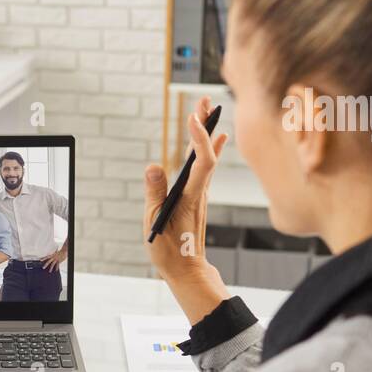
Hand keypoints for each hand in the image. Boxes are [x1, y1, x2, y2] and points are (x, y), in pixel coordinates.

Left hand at [40, 247, 67, 271]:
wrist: (63, 251)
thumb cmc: (59, 252)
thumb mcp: (55, 253)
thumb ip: (52, 255)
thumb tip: (50, 256)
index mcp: (52, 255)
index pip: (46, 257)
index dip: (43, 258)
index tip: (40, 260)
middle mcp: (53, 257)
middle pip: (48, 262)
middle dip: (45, 265)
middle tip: (43, 268)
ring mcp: (56, 259)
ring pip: (52, 264)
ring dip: (51, 268)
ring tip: (49, 271)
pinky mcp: (59, 261)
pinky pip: (57, 265)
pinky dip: (57, 268)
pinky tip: (56, 270)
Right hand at [142, 97, 232, 322]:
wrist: (188, 270)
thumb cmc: (170, 251)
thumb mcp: (155, 224)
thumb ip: (154, 193)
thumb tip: (153, 166)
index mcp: (190, 197)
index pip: (201, 161)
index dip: (199, 138)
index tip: (193, 116)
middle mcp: (200, 192)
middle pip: (207, 153)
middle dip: (205, 124)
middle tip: (204, 100)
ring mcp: (201, 194)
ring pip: (208, 157)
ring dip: (206, 132)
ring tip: (206, 109)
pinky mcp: (198, 198)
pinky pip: (207, 167)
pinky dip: (211, 149)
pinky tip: (218, 137)